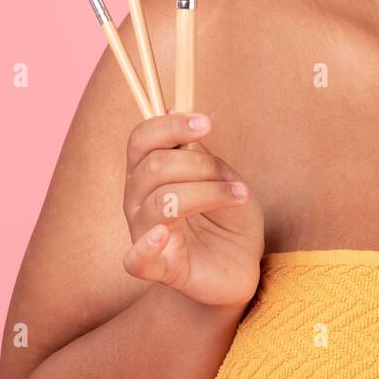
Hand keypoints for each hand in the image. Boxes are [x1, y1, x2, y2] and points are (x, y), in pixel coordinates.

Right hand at [121, 112, 264, 307]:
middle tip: (231, 177)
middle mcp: (138, 202)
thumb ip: (198, 152)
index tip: (207, 123)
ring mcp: (145, 235)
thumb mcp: (221, 176)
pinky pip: (136, 259)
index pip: (141, 140)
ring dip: (209, 192)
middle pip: (154, 166)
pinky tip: (164, 234)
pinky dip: (147, 245)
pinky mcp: (159, 268)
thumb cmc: (228, 217)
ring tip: (239, 195)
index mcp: (149, 174)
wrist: (242, 264)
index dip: (170, 126)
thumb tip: (173, 111)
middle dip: (201, 164)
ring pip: (163, 201)